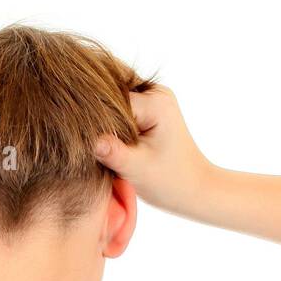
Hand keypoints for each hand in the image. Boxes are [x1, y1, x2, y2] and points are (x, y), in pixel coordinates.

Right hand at [93, 87, 216, 221]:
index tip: (85, 141)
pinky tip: (106, 139)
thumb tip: (91, 141)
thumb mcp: (138, 169)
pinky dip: (110, 121)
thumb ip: (113, 152)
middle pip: (109, 93)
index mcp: (155, 102)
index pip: (109, 98)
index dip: (94, 119)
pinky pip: (119, 107)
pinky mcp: (148, 108)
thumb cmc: (170, 182)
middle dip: (96, 115)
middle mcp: (155, 92)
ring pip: (112, 99)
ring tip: (102, 143)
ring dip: (103, 118)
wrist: (195, 188)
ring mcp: (153, 97)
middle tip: (90, 142)